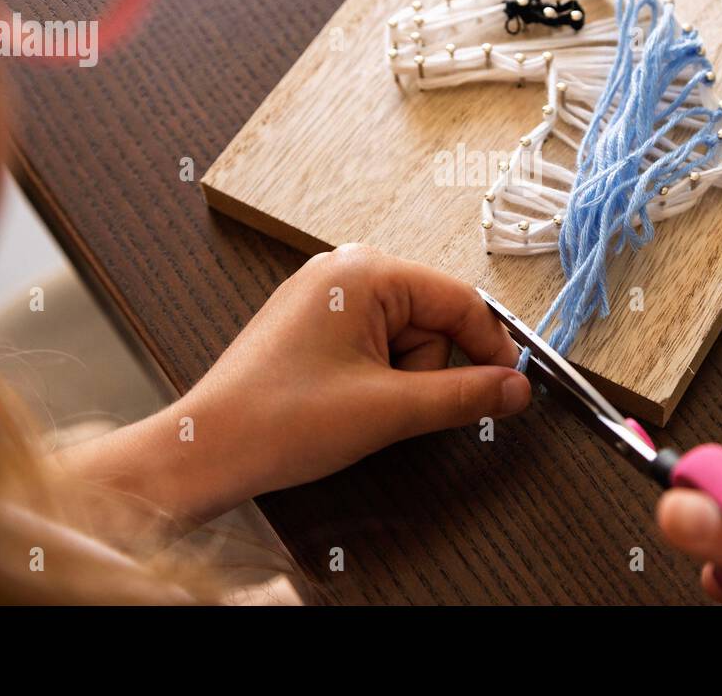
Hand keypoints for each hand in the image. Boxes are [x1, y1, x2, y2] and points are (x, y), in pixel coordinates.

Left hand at [60, 245, 529, 524]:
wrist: (207, 451)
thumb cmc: (277, 420)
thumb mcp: (389, 409)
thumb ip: (464, 395)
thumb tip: (515, 388)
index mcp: (365, 271)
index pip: (459, 299)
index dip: (491, 347)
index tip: (508, 388)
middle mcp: (345, 270)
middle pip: (432, 318)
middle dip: (424, 371)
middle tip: (388, 404)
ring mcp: (326, 295)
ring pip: (403, 338)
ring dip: (397, 380)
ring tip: (354, 406)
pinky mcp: (314, 324)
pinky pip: (373, 346)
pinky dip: (375, 379)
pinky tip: (343, 403)